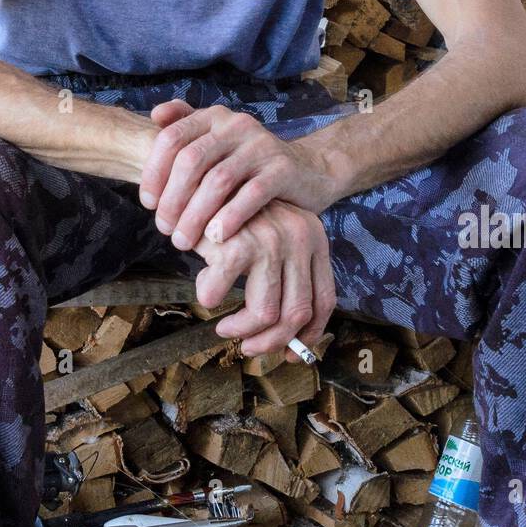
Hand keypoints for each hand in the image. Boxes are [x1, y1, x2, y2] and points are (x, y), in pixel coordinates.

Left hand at [139, 100, 339, 250]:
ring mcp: (261, 145)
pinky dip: (230, 217)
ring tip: (184, 241)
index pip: (171, 138)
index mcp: (215, 117)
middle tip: (165, 229)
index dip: (153, 172)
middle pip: (191, 160)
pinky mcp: (283, 168)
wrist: (308, 170)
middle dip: (172, 199)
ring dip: (196, 215)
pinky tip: (216, 237)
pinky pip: (252, 194)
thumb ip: (187, 125)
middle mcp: (236, 125)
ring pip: (218, 180)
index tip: (148, 203)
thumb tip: (155, 115)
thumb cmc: (250, 164)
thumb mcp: (219, 141)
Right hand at [191, 198, 335, 362]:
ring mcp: (272, 240)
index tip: (288, 352)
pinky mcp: (238, 243)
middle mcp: (301, 237)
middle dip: (271, 342)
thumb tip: (289, 342)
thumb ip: (283, 279)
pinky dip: (211, 302)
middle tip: (249, 347)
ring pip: (266, 313)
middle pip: (297, 313)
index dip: (308, 334)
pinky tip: (205, 295)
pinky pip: (225, 297)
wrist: (201, 173)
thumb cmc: (233, 215)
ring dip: (241, 330)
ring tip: (225, 328)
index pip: (324, 300)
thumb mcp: (270, 241)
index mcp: (314, 238)